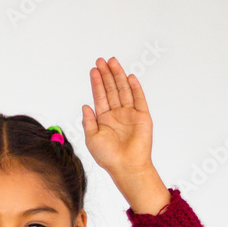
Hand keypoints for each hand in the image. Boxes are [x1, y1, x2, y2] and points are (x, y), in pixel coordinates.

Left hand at [82, 57, 155, 180]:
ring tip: (113, 62)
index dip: (96, 82)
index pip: (99, 96)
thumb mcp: (91, 138)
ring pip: (124, 90)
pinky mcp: (142, 116)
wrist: (126, 166)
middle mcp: (117, 114)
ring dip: (118, 76)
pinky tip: (129, 77)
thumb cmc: (107, 157)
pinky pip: (139, 98)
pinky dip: (135, 87)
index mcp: (104, 119)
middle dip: (107, 74)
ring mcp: (130, 114)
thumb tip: (85, 105)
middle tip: (102, 60)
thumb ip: (88, 121)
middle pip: (111, 89)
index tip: (94, 70)